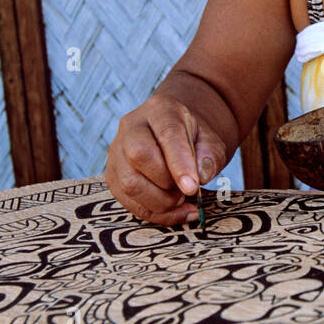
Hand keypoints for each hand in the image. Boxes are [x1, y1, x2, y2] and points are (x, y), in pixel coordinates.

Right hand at [106, 95, 227, 223]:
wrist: (174, 137)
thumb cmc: (193, 139)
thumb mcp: (211, 140)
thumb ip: (211, 155)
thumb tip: (200, 175)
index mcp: (160, 110)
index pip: (167, 134)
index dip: (179, 163)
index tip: (192, 187)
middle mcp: (131, 127)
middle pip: (138, 155)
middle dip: (167, 182)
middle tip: (188, 190)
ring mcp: (117, 152)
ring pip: (129, 183)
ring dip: (160, 202)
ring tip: (181, 200)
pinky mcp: (113, 176)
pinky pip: (128, 202)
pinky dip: (155, 214)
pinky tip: (176, 212)